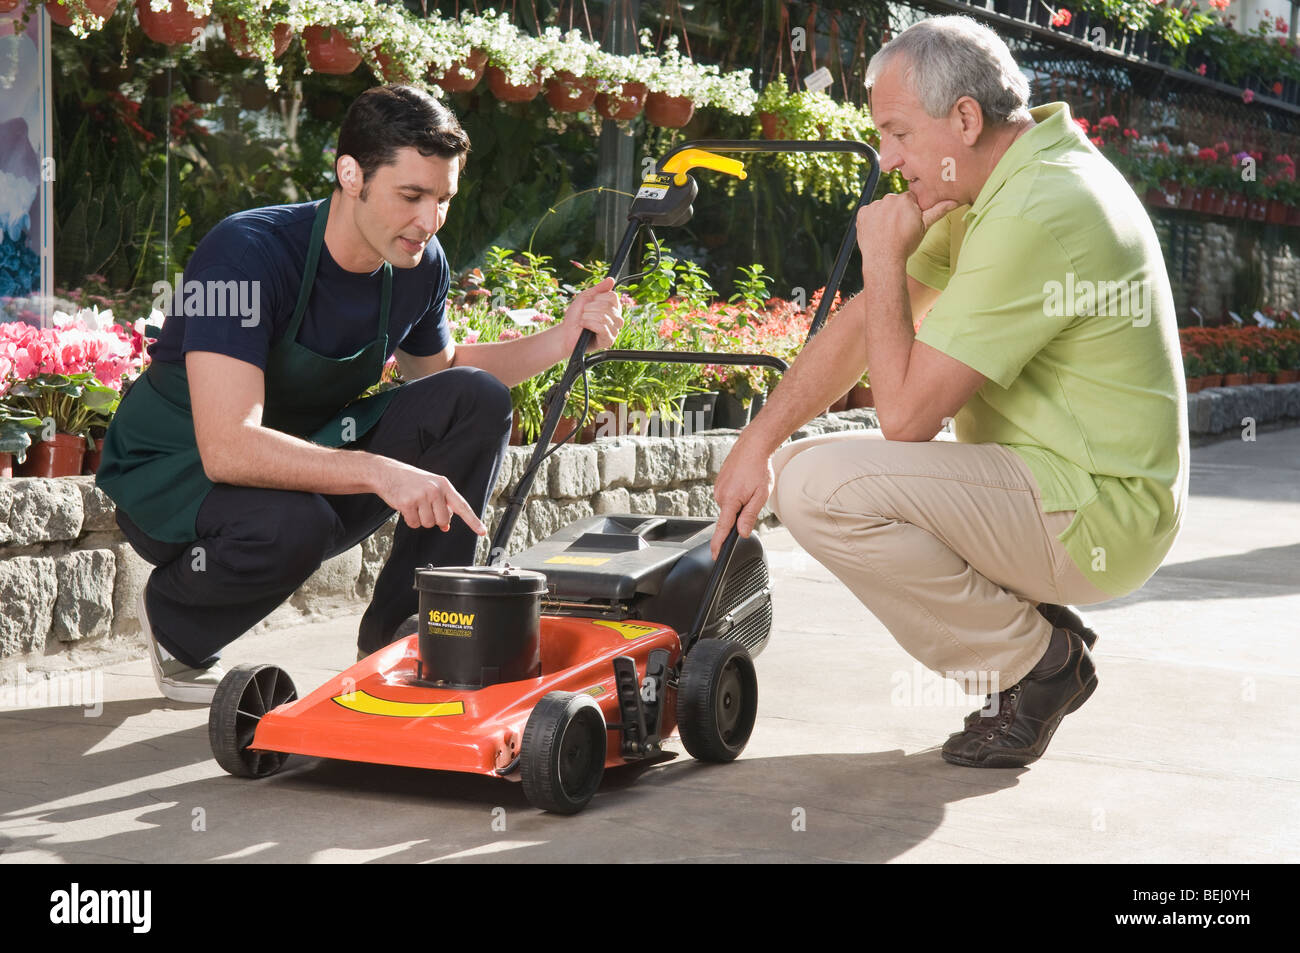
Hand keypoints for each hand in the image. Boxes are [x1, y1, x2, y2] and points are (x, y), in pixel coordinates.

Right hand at [374, 458, 486, 534]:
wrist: (387, 472)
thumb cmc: (411, 481)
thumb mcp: (431, 488)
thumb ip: (442, 504)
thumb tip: (446, 526)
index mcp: (444, 485)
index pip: (462, 506)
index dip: (473, 520)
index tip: (482, 531)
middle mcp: (435, 489)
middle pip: (443, 520)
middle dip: (434, 519)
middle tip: (424, 508)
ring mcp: (421, 496)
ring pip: (428, 524)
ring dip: (420, 519)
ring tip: (414, 505)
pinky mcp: (407, 503)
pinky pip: (414, 524)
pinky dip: (410, 520)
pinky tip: (406, 508)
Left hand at [560, 277, 622, 355]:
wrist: (566, 333)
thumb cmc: (576, 316)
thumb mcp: (585, 298)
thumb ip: (598, 289)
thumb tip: (611, 279)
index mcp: (613, 308)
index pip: (613, 296)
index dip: (597, 298)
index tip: (589, 303)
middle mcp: (617, 319)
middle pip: (607, 306)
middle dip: (590, 308)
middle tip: (584, 313)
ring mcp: (614, 330)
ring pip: (604, 317)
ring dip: (587, 316)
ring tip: (583, 321)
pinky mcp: (609, 340)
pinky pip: (602, 327)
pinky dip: (589, 324)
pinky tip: (583, 326)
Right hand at [709, 441, 774, 559]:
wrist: (751, 447)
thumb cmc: (758, 469)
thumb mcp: (760, 495)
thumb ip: (749, 515)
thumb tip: (741, 532)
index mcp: (730, 500)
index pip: (722, 528)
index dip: (718, 544)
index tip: (715, 555)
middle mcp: (720, 495)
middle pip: (729, 517)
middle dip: (740, 514)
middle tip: (753, 498)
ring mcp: (718, 488)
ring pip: (729, 506)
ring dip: (739, 503)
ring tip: (750, 486)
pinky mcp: (718, 483)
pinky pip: (727, 497)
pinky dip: (736, 495)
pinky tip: (744, 483)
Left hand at [857, 193, 958, 265]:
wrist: (884, 259)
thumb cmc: (906, 244)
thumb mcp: (924, 227)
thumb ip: (938, 211)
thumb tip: (955, 201)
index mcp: (905, 199)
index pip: (909, 199)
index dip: (910, 212)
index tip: (908, 223)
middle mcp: (888, 198)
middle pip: (895, 202)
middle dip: (896, 212)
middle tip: (897, 230)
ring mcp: (874, 206)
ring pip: (881, 207)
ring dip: (883, 216)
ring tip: (887, 232)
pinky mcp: (862, 213)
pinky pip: (868, 213)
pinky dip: (871, 221)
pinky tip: (876, 232)